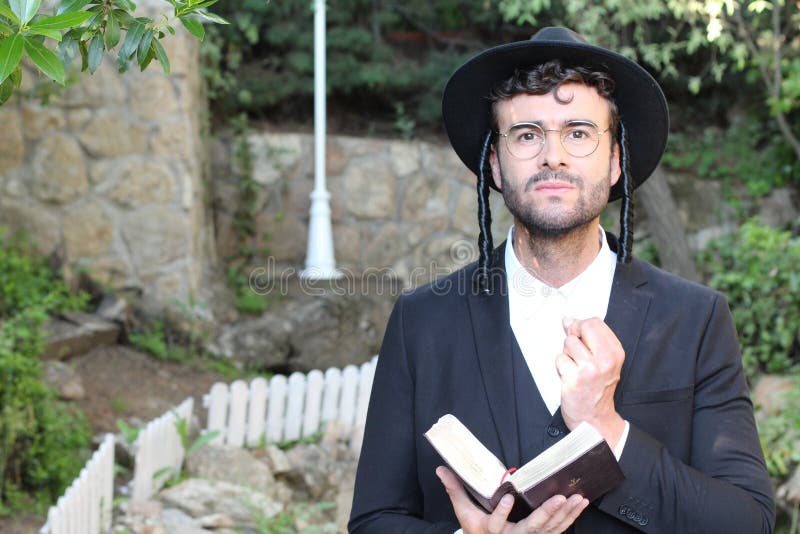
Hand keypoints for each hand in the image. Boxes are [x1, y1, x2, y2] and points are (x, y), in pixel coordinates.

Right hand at [436, 465, 588, 532]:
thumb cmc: (477, 530)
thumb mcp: (464, 512)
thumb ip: (455, 490)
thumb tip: (441, 470)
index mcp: (493, 532)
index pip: (496, 524)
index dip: (502, 512)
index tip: (508, 498)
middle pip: (532, 529)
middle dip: (546, 514)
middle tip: (559, 499)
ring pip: (550, 529)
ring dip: (565, 514)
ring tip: (577, 498)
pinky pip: (559, 529)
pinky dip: (571, 517)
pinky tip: (580, 505)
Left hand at [556, 317, 624, 447]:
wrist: (594, 417)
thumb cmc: (597, 388)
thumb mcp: (602, 361)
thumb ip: (588, 339)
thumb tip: (569, 320)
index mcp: (615, 353)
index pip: (595, 323)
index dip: (582, 327)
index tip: (580, 337)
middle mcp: (606, 360)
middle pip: (582, 327)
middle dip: (574, 336)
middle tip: (576, 352)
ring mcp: (590, 369)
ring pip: (569, 343)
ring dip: (567, 354)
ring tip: (575, 367)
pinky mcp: (575, 378)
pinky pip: (560, 359)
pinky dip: (561, 367)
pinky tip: (570, 377)